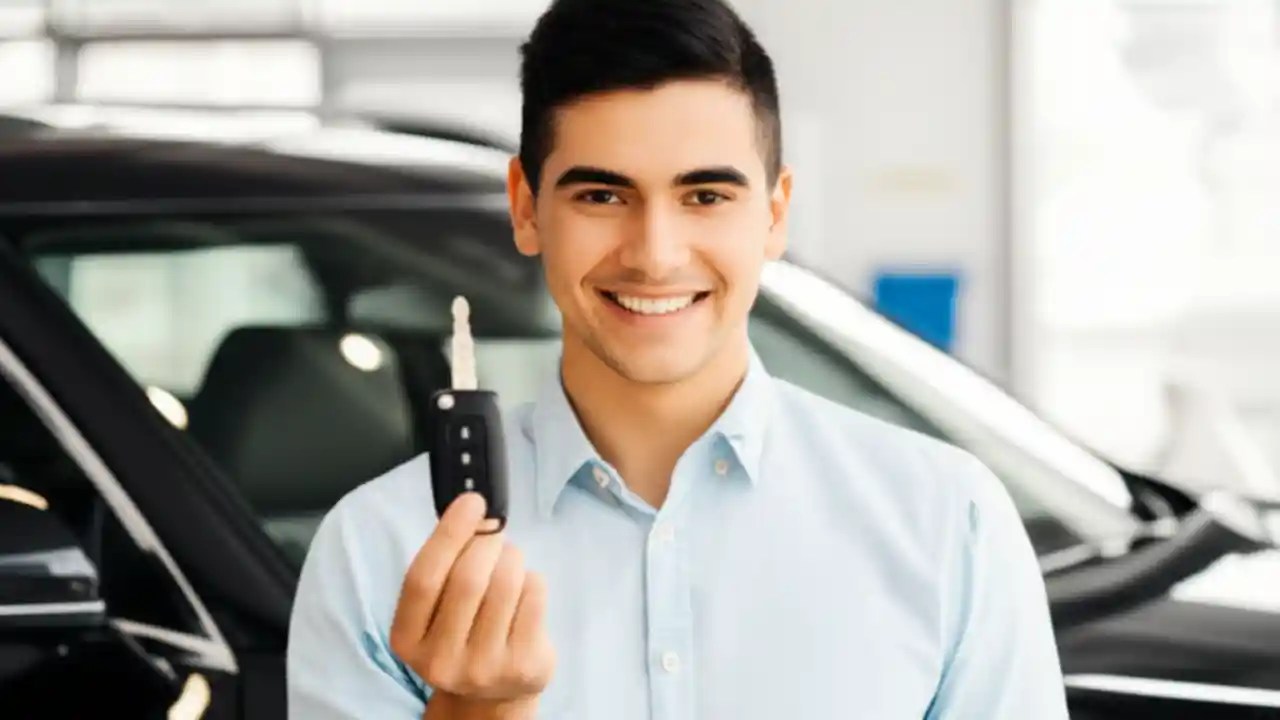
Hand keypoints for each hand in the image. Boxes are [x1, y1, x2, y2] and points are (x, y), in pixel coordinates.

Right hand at [390, 493, 554, 718]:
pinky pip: (534, 597)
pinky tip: (524, 591)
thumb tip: (471, 511)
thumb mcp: (436, 607)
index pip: (423, 578)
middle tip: (494, 533)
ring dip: (512, 557)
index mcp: (407, 639)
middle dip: (487, 542)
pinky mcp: (522, 666)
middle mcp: (440, 661)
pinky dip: (532, 580)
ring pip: (506, 583)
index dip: (448, 534)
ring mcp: (483, 668)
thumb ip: (443, 565)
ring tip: (509, 562)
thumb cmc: (462, 631)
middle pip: (468, 579)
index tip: (471, 502)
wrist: (491, 691)